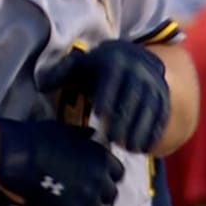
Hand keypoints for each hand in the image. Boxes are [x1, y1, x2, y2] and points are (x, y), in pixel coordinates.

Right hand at [0, 118, 123, 205]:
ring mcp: (86, 199)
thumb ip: (83, 136)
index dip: (105, 174)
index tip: (94, 175)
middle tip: (80, 188)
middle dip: (97, 192)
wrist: (14, 156)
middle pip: (109, 194)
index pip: (118, 172)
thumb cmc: (36, 138)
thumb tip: (93, 135)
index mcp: (101, 157)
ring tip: (67, 199)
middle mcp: (99, 179)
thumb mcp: (65, 129)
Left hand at [39, 40, 170, 152]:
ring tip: (127, 147)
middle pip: (133, 98)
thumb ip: (60, 74)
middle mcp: (138, 72)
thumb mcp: (79, 65)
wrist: (134, 57)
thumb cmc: (98, 67)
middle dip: (124, 119)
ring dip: (140, 129)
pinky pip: (162, 116)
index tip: (99, 116)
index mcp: (115, 62)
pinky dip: (154, 132)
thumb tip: (41, 86)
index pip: (112, 80)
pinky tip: (142, 148)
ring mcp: (154, 85)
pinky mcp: (163, 98)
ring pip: (150, 109)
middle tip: (112, 139)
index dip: (107, 97)